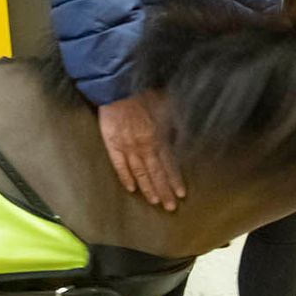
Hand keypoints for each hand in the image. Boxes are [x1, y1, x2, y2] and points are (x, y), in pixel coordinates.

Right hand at [97, 95, 183, 210]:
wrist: (119, 87)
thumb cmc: (144, 94)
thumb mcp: (168, 106)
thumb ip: (176, 124)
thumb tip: (183, 137)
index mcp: (159, 138)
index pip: (169, 164)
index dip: (175, 180)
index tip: (180, 194)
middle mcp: (145, 147)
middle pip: (156, 173)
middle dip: (164, 191)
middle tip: (170, 207)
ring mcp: (128, 148)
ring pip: (140, 173)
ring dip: (148, 188)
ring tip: (154, 202)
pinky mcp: (112, 145)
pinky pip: (120, 166)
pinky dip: (126, 177)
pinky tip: (131, 189)